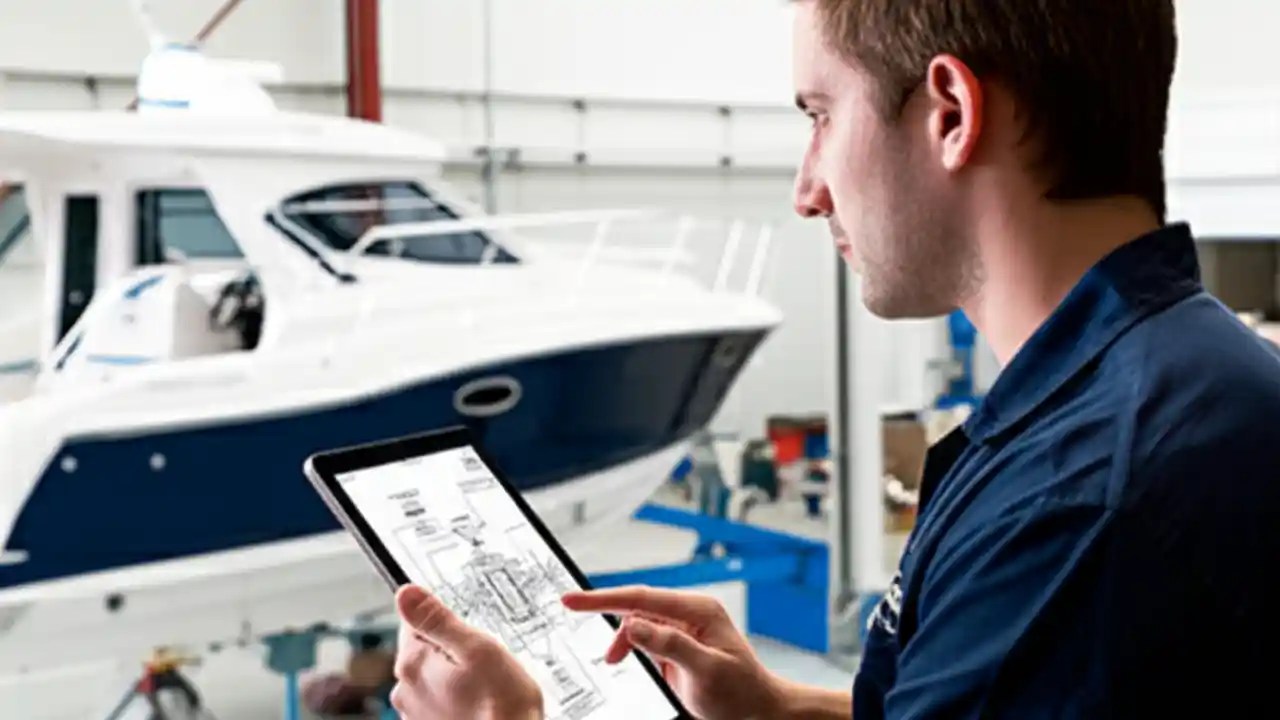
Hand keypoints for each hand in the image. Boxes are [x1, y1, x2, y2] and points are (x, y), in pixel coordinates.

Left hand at [390, 585, 543, 719]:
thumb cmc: (500, 704)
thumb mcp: (478, 649)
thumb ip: (438, 620)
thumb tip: (406, 594)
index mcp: (413, 664)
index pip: (414, 622)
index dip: (444, 623)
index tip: (466, 634)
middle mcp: (405, 691)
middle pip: (423, 651)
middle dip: (449, 651)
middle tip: (481, 661)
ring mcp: (415, 713)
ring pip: (431, 677)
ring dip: (452, 676)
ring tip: (483, 684)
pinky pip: (437, 701)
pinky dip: (454, 699)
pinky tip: (477, 702)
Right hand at [562, 586, 787, 719]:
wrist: (760, 714)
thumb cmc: (741, 694)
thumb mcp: (705, 670)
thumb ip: (669, 644)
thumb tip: (633, 625)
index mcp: (698, 610)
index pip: (643, 597)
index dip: (604, 598)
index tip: (573, 600)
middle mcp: (689, 614)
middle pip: (636, 605)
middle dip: (607, 614)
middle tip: (571, 611)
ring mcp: (683, 630)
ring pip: (638, 624)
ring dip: (621, 640)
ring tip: (613, 662)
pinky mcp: (678, 647)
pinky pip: (645, 639)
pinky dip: (630, 649)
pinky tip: (624, 660)